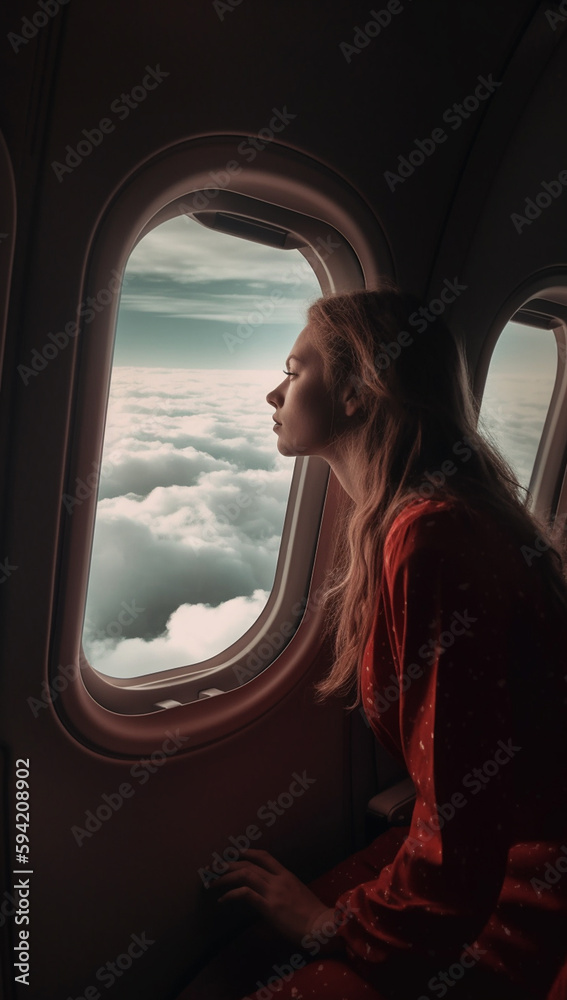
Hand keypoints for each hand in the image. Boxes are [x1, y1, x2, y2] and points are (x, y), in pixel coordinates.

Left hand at [209, 847, 332, 946]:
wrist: (322, 926)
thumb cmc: (314, 916)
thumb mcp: (298, 896)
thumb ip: (283, 891)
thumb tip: (269, 896)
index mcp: (286, 875)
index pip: (265, 856)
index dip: (248, 852)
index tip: (235, 852)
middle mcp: (278, 880)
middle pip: (248, 864)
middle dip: (228, 864)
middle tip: (213, 867)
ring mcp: (273, 892)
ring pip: (244, 875)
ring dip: (225, 878)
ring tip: (212, 882)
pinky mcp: (269, 906)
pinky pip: (245, 894)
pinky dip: (231, 895)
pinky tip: (222, 900)